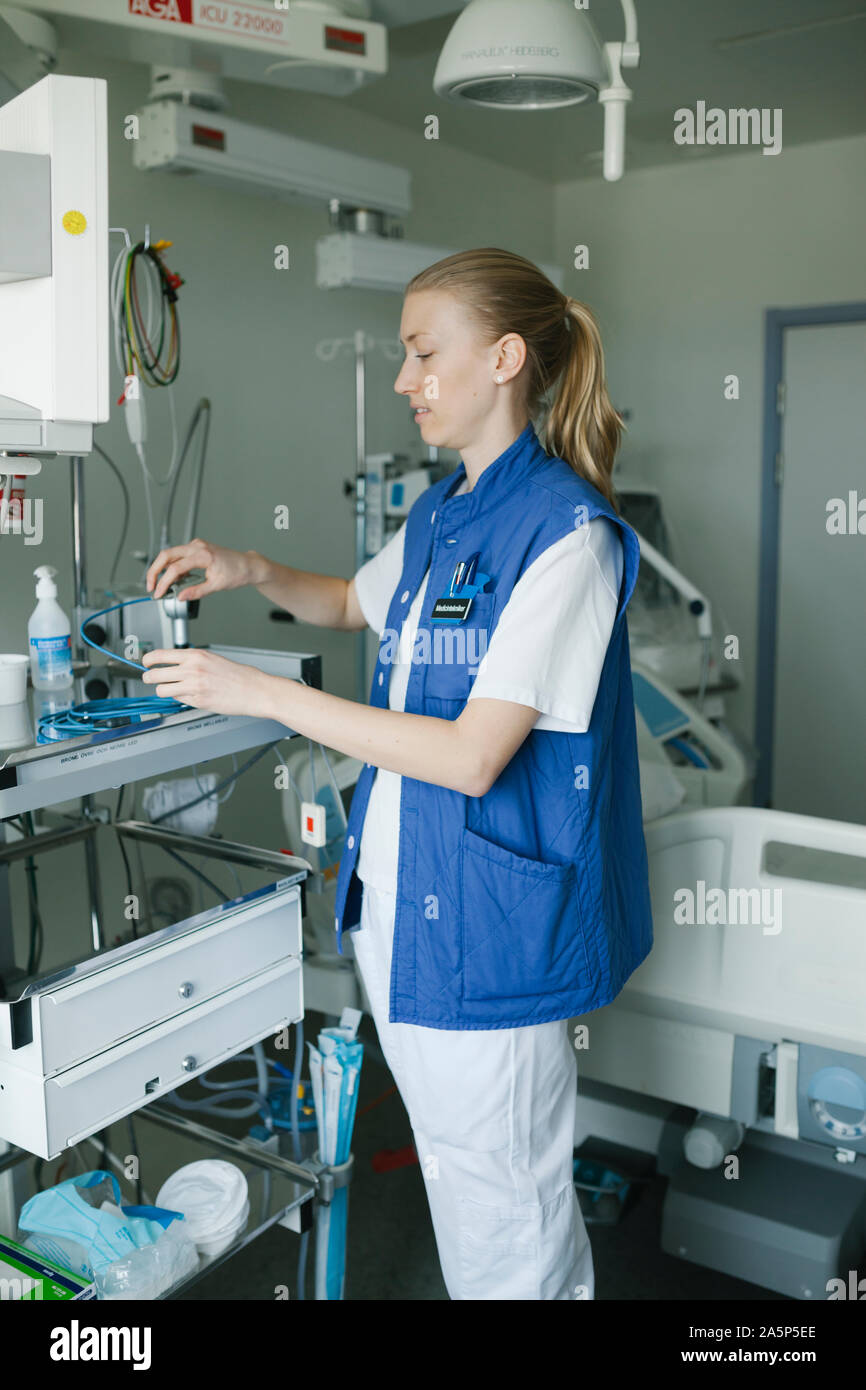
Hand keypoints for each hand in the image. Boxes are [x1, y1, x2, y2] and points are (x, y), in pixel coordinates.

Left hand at [141, 647, 276, 718]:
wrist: (254, 690)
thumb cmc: (238, 675)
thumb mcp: (212, 659)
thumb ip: (191, 661)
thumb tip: (172, 666)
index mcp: (195, 655)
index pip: (160, 655)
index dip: (148, 660)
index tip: (145, 663)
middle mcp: (192, 669)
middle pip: (154, 674)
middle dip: (149, 678)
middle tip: (150, 679)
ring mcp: (193, 687)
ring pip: (161, 690)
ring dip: (163, 690)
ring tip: (171, 689)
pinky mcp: (197, 702)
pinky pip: (178, 700)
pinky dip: (180, 698)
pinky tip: (191, 695)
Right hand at [146, 538, 263, 600]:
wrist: (247, 565)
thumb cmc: (237, 573)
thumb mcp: (216, 586)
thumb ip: (196, 592)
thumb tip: (180, 597)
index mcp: (203, 555)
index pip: (176, 569)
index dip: (164, 583)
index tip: (158, 593)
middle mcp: (197, 546)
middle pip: (166, 555)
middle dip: (155, 571)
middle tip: (151, 586)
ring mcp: (196, 545)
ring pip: (171, 555)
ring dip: (164, 570)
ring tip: (164, 587)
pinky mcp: (196, 548)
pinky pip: (179, 556)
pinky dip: (173, 567)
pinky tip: (176, 580)